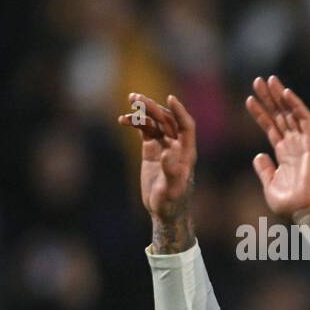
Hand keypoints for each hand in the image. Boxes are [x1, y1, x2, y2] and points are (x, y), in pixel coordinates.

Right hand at [118, 92, 196, 251]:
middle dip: (154, 107)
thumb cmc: (172, 203)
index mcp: (186, 152)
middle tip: (137, 98)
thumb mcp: (172, 190)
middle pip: (167, 120)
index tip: (170, 98)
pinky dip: (135, 123)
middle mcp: (176, 145)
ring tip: (130, 101)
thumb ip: (172, 172)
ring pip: (155, 122)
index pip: (186, 126)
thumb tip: (167, 153)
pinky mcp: (151, 150)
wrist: (164, 211)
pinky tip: (123, 120)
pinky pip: (144, 130)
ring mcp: (163, 146)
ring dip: (143, 111)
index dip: (179, 111)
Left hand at [245, 76, 309, 220]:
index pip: (271, 128)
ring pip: (291, 113)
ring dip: (279, 96)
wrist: (306, 211)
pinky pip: (305, 119)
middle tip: (258, 81)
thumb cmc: (290, 204)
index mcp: (285, 154)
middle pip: (280, 116)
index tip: (249, 99)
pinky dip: (296, 105)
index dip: (260, 113)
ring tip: (268, 80)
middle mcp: (295, 145)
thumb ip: (265, 170)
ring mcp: (304, 143)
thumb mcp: (270, 185)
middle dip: (269, 98)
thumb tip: (258, 156)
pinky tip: (285, 92)